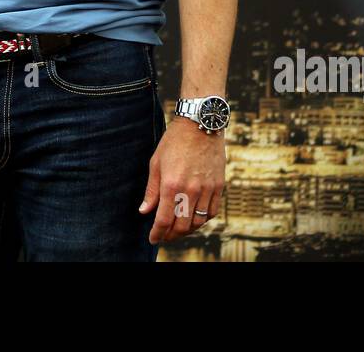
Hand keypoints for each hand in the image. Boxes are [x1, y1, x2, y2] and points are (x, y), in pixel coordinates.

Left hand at [138, 119, 225, 244]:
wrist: (200, 124)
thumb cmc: (174, 142)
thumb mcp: (156, 163)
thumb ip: (151, 190)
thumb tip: (144, 211)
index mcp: (171, 185)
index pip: (163, 220)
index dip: (157, 233)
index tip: (153, 239)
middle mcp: (190, 190)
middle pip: (182, 226)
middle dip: (171, 235)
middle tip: (165, 235)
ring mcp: (207, 189)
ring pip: (198, 222)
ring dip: (187, 230)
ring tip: (179, 228)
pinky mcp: (219, 185)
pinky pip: (212, 211)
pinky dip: (202, 219)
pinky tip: (195, 217)